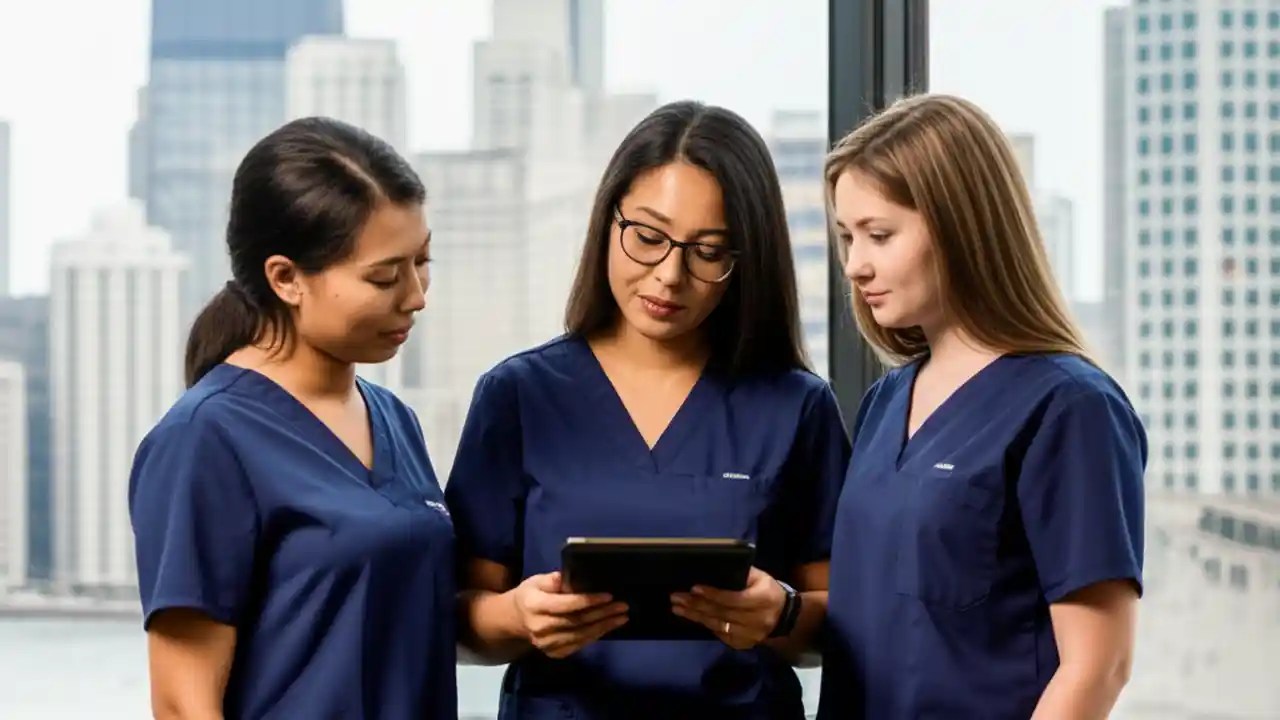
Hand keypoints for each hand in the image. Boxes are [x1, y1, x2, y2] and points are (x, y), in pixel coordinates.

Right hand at [510, 572, 627, 658]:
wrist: (518, 620)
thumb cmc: (532, 595)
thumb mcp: (537, 581)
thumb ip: (552, 579)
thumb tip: (566, 577)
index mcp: (534, 605)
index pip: (565, 605)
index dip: (588, 601)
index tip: (608, 595)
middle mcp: (540, 627)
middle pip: (576, 621)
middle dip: (602, 613)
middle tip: (622, 606)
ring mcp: (546, 643)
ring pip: (581, 635)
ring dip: (604, 626)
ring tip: (621, 617)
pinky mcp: (554, 652)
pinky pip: (579, 645)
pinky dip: (596, 636)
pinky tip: (608, 627)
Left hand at [670, 567, 785, 649]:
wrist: (784, 616)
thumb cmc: (767, 591)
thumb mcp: (760, 577)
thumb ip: (741, 574)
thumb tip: (714, 570)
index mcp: (761, 599)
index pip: (733, 598)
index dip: (712, 594)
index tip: (693, 588)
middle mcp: (756, 620)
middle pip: (721, 613)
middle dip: (696, 605)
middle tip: (676, 598)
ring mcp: (750, 635)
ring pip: (717, 626)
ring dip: (695, 616)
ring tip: (677, 608)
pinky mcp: (743, 644)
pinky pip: (720, 635)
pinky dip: (706, 625)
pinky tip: (692, 617)